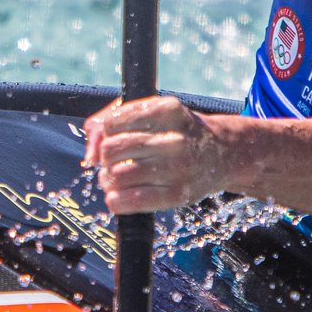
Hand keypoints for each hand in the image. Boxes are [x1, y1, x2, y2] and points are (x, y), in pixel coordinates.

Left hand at [83, 96, 241, 214]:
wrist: (222, 154)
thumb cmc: (178, 131)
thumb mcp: (153, 111)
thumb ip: (113, 118)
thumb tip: (89, 146)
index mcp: (167, 110)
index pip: (112, 123)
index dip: (104, 134)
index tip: (112, 140)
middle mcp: (174, 138)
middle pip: (111, 150)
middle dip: (105, 158)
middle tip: (114, 161)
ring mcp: (177, 168)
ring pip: (117, 176)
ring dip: (108, 180)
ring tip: (117, 178)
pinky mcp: (177, 195)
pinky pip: (128, 201)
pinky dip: (115, 200)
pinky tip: (119, 196)